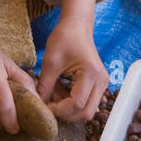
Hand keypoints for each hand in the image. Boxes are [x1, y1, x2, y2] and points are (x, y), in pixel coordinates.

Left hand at [38, 0, 107, 121]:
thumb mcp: (50, 61)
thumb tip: (38, 105)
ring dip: (69, 108)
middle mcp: (101, 81)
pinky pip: (87, 102)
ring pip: (87, 110)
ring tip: (54, 93)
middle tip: (49, 104)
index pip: (77, 103)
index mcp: (90, 72)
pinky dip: (72, 102)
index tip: (45, 106)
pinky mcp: (98, 84)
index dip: (59, 109)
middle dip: (66, 113)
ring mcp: (102, 83)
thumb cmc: (64, 38)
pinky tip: (60, 89)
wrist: (77, 27)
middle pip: (86, 113)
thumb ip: (44, 85)